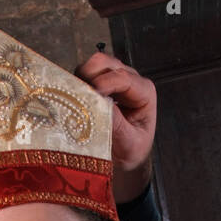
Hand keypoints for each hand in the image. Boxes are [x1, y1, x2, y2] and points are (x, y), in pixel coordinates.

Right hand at [75, 51, 156, 202]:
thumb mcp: (129, 143)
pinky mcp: (98, 82)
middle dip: (90, 76)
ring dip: (82, 78)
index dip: (105, 83)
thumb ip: (118, 124)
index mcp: (144, 92)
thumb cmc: (132, 150)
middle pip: (106, 63)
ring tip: (77, 100)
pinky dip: (76, 82)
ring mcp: (113, 78)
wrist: (125, 158)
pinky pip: (83, 74)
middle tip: (80, 97)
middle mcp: (130, 79)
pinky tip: (76, 99)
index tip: (91, 95)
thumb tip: (101, 104)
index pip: (124, 78)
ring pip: (93, 64)